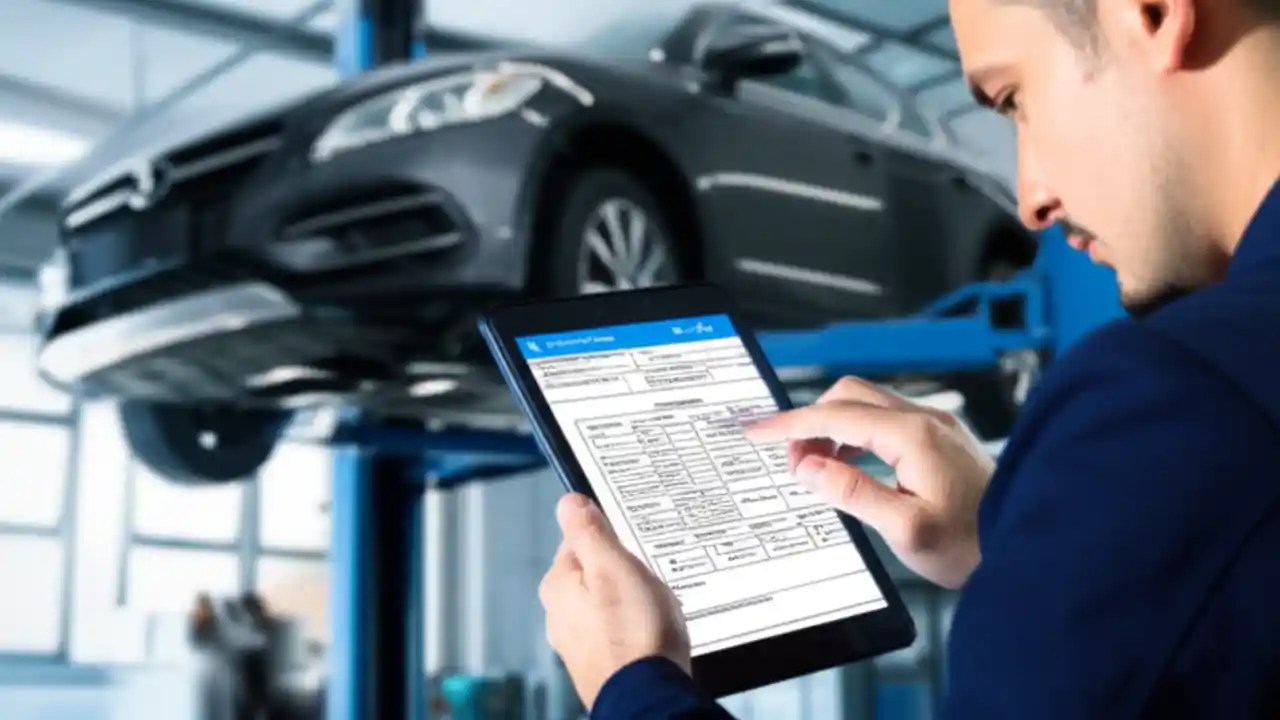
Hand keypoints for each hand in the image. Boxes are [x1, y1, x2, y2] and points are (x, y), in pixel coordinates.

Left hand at [539, 493, 690, 708]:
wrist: (648, 696)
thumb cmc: (634, 635)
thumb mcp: (613, 566)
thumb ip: (589, 532)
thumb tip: (569, 503)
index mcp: (558, 584)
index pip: (579, 539)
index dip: (611, 538)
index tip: (633, 547)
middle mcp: (560, 613)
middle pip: (595, 571)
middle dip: (624, 571)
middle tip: (648, 579)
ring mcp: (578, 640)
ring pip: (608, 601)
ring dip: (632, 600)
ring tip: (655, 608)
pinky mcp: (599, 661)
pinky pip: (618, 629)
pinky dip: (635, 626)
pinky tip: (652, 631)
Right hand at [747, 376, 993, 588]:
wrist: (1031, 544)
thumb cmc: (973, 545)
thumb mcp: (904, 529)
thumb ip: (851, 492)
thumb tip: (807, 466)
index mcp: (913, 436)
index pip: (834, 416)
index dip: (789, 424)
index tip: (755, 431)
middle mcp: (926, 420)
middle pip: (849, 396)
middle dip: (810, 421)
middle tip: (790, 460)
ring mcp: (938, 426)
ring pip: (867, 405)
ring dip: (833, 428)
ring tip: (816, 468)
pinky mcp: (944, 439)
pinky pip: (887, 420)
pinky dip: (857, 435)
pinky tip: (851, 466)